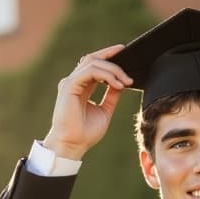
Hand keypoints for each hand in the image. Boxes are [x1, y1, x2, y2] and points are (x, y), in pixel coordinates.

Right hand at [43, 45, 132, 160]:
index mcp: (81, 87)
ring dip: (112, 69)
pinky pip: (90, 72)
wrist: (73, 145)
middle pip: (93, 59)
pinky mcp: (69, 86)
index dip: (108, 56)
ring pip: (93, 63)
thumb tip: (122, 83)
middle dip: (112, 57)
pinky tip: (117, 84)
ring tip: (126, 81)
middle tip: (130, 63)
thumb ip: (112, 96)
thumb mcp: (105, 111)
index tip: (125, 52)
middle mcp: (75, 82)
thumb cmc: (85, 133)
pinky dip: (106, 75)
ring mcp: (71, 83)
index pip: (95, 65)